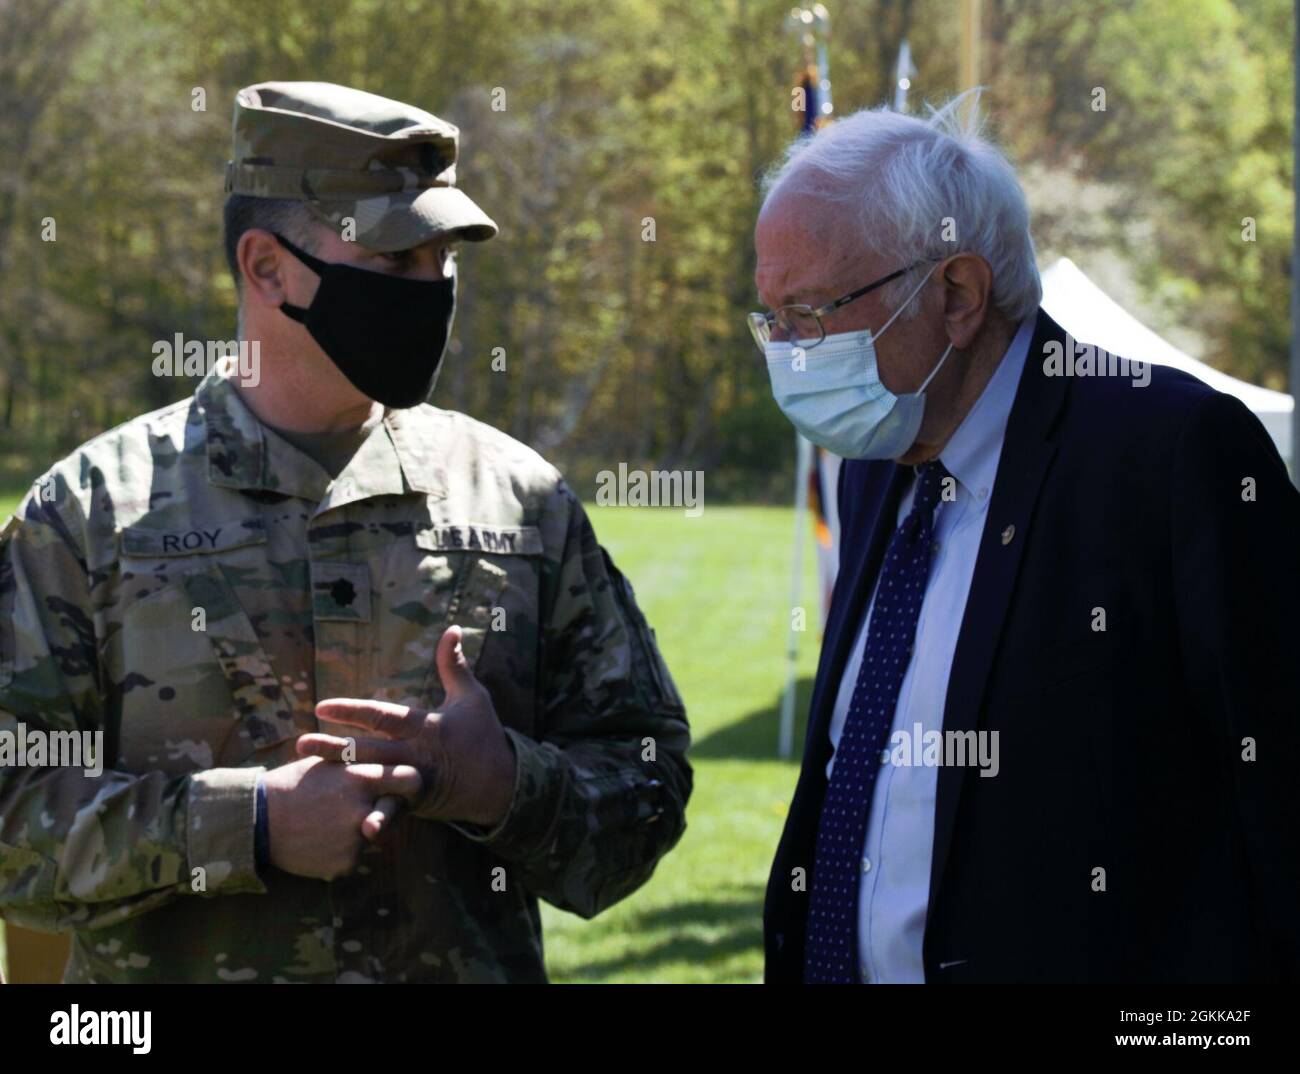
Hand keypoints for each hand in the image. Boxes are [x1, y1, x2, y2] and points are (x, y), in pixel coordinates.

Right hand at [261, 754, 422, 879]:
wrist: (256, 821)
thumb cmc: (292, 785)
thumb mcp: (326, 763)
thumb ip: (360, 763)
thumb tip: (389, 753)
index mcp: (361, 779)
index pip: (411, 780)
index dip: (409, 783)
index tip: (403, 786)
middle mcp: (364, 810)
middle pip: (397, 811)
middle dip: (387, 809)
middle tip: (361, 807)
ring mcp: (355, 840)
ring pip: (374, 836)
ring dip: (358, 831)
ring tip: (326, 824)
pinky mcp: (346, 864)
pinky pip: (355, 857)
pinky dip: (341, 852)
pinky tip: (318, 842)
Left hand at [298, 625, 516, 827]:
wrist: (502, 785)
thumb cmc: (484, 735)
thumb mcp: (472, 696)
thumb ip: (454, 664)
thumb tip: (453, 628)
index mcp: (426, 727)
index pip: (382, 717)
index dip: (352, 711)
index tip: (321, 706)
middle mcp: (416, 755)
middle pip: (367, 751)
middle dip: (333, 747)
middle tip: (300, 743)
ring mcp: (414, 782)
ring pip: (370, 779)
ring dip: (339, 775)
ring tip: (306, 770)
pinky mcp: (415, 803)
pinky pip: (386, 806)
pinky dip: (366, 810)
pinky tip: (340, 813)